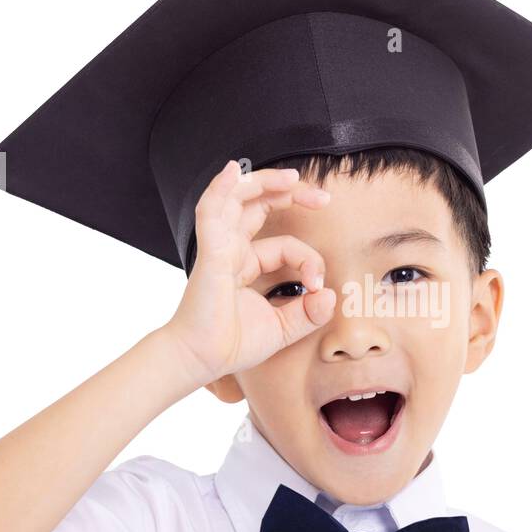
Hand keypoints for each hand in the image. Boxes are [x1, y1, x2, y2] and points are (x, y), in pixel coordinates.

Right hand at [164, 161, 335, 382]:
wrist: (201, 361)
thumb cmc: (232, 345)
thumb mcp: (283, 328)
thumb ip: (309, 313)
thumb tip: (330, 294)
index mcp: (246, 264)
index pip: (285, 245)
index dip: (309, 259)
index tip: (318, 286)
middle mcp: (231, 250)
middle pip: (258, 205)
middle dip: (291, 194)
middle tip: (324, 197)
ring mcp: (218, 248)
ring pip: (236, 198)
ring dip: (264, 181)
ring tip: (293, 177)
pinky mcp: (209, 253)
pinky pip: (211, 211)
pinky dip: (220, 188)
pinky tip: (232, 170)